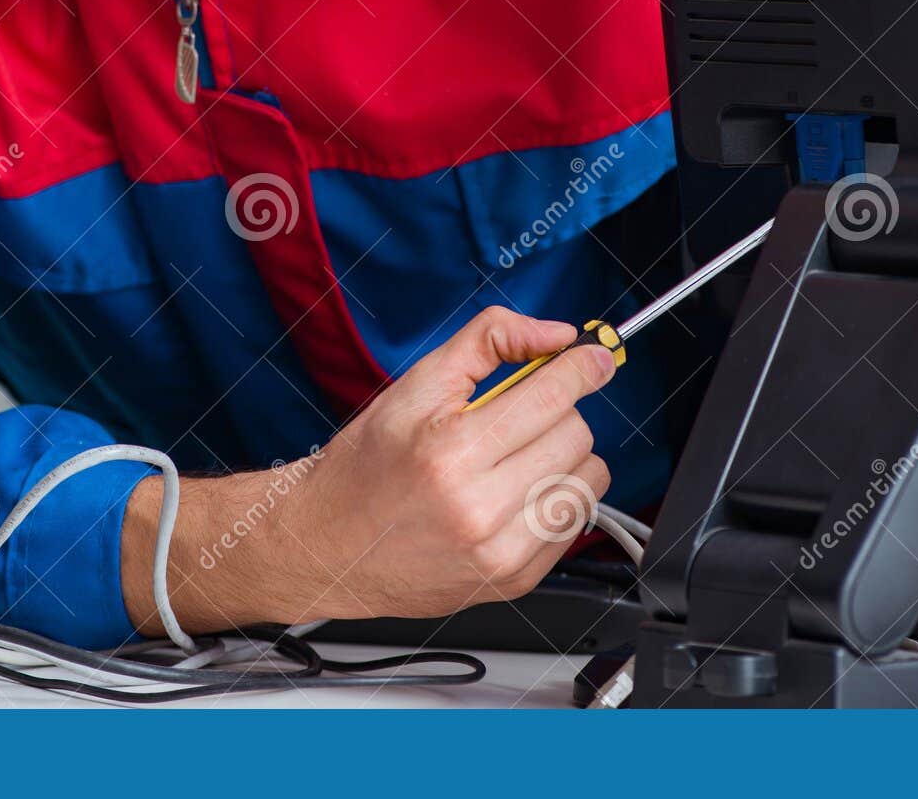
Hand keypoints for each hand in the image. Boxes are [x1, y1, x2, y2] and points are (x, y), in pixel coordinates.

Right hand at [120, 307, 615, 633]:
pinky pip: (574, 525)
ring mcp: (499, 553)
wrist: (325, 544)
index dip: (581, 367)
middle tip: (518, 414)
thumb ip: (489, 341)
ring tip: (519, 454)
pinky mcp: (511, 582)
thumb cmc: (366, 464)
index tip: (591, 358)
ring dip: (564, 457)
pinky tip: (517, 491)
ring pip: (586, 482)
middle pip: (575, 435)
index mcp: (451, 451)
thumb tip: (558, 335)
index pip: (552, 397)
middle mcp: (479, 509)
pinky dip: (557, 499)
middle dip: (556, 412)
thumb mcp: (415, 383)